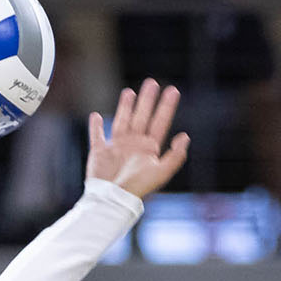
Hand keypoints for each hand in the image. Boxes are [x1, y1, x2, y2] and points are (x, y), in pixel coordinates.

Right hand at [85, 79, 190, 199]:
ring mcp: (117, 147)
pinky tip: (96, 116)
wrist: (112, 198)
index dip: (167, 107)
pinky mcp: (99, 151)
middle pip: (142, 117)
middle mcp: (134, 145)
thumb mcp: (162, 172)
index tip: (173, 90)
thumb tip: (185, 136)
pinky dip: (95, 126)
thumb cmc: (137, 187)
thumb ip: (176, 156)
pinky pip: (97, 135)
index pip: (161, 122)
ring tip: (129, 91)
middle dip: (148, 100)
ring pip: (122, 120)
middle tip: (152, 82)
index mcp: (149, 148)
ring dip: (126, 107)